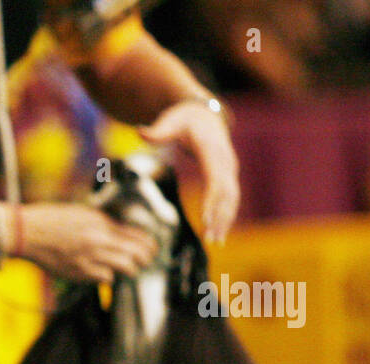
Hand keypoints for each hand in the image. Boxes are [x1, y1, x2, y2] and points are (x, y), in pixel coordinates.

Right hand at [16, 203, 157, 283]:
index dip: (149, 245)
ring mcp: (89, 260)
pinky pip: (103, 279)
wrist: (27, 233)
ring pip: (124, 270)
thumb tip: (123, 233)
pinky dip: (105, 276)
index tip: (152, 248)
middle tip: (143, 261)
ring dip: (127, 269)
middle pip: (136, 256)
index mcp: (101, 224)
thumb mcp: (83, 213)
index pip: (138, 237)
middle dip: (144, 260)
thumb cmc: (51, 219)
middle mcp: (99, 242)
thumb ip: (105, 224)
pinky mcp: (79, 274)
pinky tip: (100, 271)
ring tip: (126, 269)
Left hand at [138, 100, 239, 243]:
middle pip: (226, 192)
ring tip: (215, 242)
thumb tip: (139, 131)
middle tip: (210, 239)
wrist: (204, 115)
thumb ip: (156, 131)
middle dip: (219, 216)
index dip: (212, 199)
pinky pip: (229, 199)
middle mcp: (225, 160)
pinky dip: (225, 216)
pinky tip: (218, 235)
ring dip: (224, 220)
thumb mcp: (170, 121)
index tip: (205, 219)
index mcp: (212, 148)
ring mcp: (229, 168)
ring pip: (231, 198)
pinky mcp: (228, 176)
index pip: (215, 178)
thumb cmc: (183, 119)